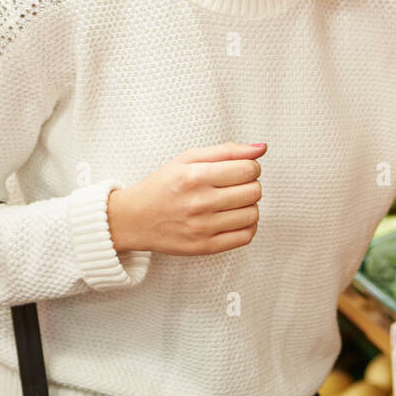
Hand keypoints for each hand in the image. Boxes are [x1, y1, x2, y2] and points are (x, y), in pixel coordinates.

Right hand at [107, 143, 265, 255]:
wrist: (133, 219)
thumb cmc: (163, 185)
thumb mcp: (187, 159)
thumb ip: (227, 151)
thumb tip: (262, 148)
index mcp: (195, 176)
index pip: (248, 169)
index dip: (251, 167)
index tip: (239, 170)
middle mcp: (199, 202)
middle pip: (254, 191)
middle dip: (250, 185)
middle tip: (234, 186)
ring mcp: (202, 228)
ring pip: (253, 214)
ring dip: (249, 206)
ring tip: (232, 203)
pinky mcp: (205, 247)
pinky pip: (246, 236)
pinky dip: (247, 226)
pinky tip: (233, 218)